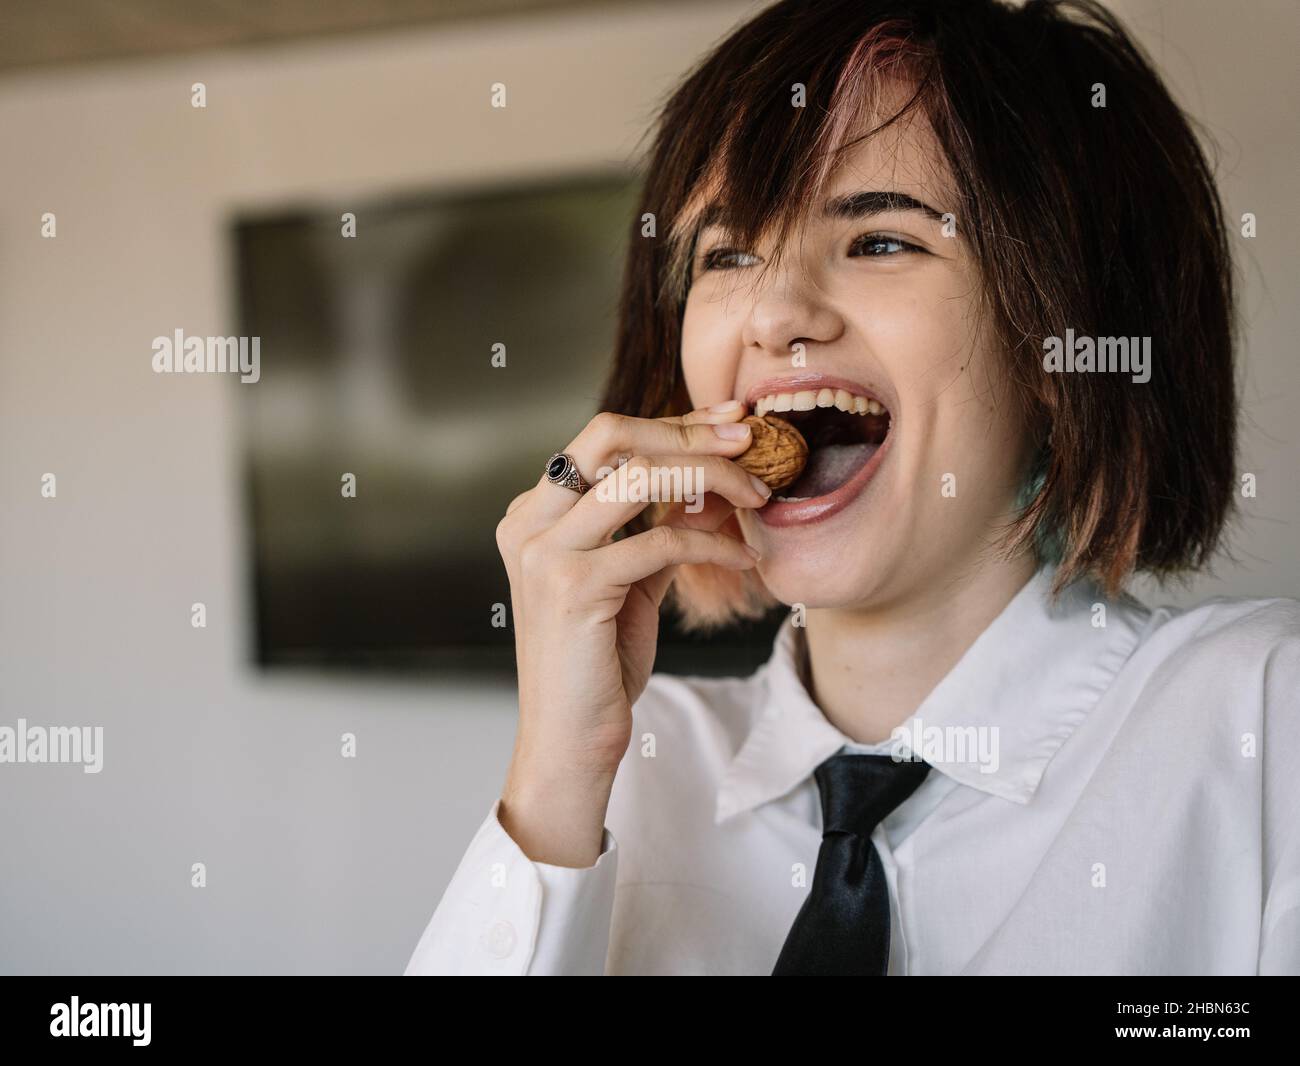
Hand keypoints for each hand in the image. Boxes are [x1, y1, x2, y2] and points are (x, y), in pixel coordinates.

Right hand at [493, 400, 769, 864]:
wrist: (570, 741)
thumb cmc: (597, 664)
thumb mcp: (630, 581)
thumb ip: (659, 529)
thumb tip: (716, 479)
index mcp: (534, 512)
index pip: (605, 439)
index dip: (674, 423)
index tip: (730, 421)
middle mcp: (529, 522)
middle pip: (610, 435)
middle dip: (687, 430)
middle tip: (748, 441)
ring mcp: (544, 552)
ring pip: (637, 476)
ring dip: (710, 477)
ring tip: (757, 495)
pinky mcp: (573, 587)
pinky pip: (659, 541)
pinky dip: (711, 545)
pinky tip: (743, 558)